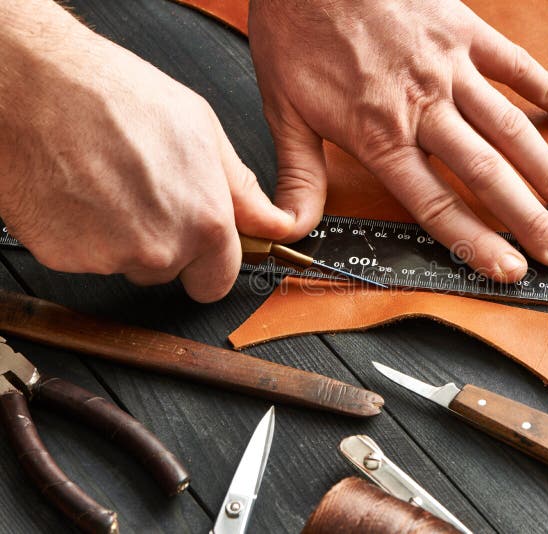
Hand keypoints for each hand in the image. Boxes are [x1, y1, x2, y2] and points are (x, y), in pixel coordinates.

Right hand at [0, 0, 292, 301]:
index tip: (202, 248)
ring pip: (128, 264)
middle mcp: (161, 250)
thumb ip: (241, 191)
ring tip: (109, 181)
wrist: (34, 86)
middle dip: (165, 245)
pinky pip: (86, 257)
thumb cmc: (114, 96)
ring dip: (123, 237)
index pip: (219, 282)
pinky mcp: (64, 257)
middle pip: (172, 272)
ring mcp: (109, 258)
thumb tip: (271, 222)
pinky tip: (81, 190)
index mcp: (205, 223)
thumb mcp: (203, 131)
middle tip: (145, 192)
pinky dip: (83, 234)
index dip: (210, 263)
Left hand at [248, 0, 547, 281]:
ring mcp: (450, 68)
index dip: (475, 241)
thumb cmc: (297, 30)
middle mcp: (423, 107)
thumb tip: (294, 230)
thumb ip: (299, 176)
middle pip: (485, 174)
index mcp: (379, 134)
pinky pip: (516, 64)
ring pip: (510, 128)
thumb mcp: (283, 109)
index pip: (435, 203)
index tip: (508, 269)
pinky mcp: (464, 31)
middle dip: (528, 219)